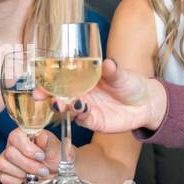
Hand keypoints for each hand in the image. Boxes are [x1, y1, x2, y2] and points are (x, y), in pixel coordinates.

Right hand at [0, 128, 59, 183]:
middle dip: (28, 165)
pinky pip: (3, 177)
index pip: (16, 136)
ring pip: (3, 164)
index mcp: (25, 135)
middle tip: (43, 170)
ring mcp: (6, 159)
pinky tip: (27, 180)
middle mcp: (12, 145)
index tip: (41, 156)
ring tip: (35, 176)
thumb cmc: (56, 159)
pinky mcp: (5, 173)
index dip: (27, 148)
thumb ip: (51, 143)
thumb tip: (42, 137)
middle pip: (10, 153)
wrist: (56, 174)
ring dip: (22, 173)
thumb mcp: (59, 150)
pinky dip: (17, 181)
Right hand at [50, 58, 165, 133]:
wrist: (145, 103)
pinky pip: (81, 119)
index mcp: (82, 78)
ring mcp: (85, 107)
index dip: (47, 80)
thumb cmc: (131, 84)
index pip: (60, 78)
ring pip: (67, 108)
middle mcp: (80, 93)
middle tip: (41, 96)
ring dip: (62, 106)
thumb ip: (113, 71)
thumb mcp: (122, 75)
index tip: (39, 80)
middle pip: (58, 95)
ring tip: (60, 103)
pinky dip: (79, 115)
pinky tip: (81, 109)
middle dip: (47, 96)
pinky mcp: (92, 121)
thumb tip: (108, 63)